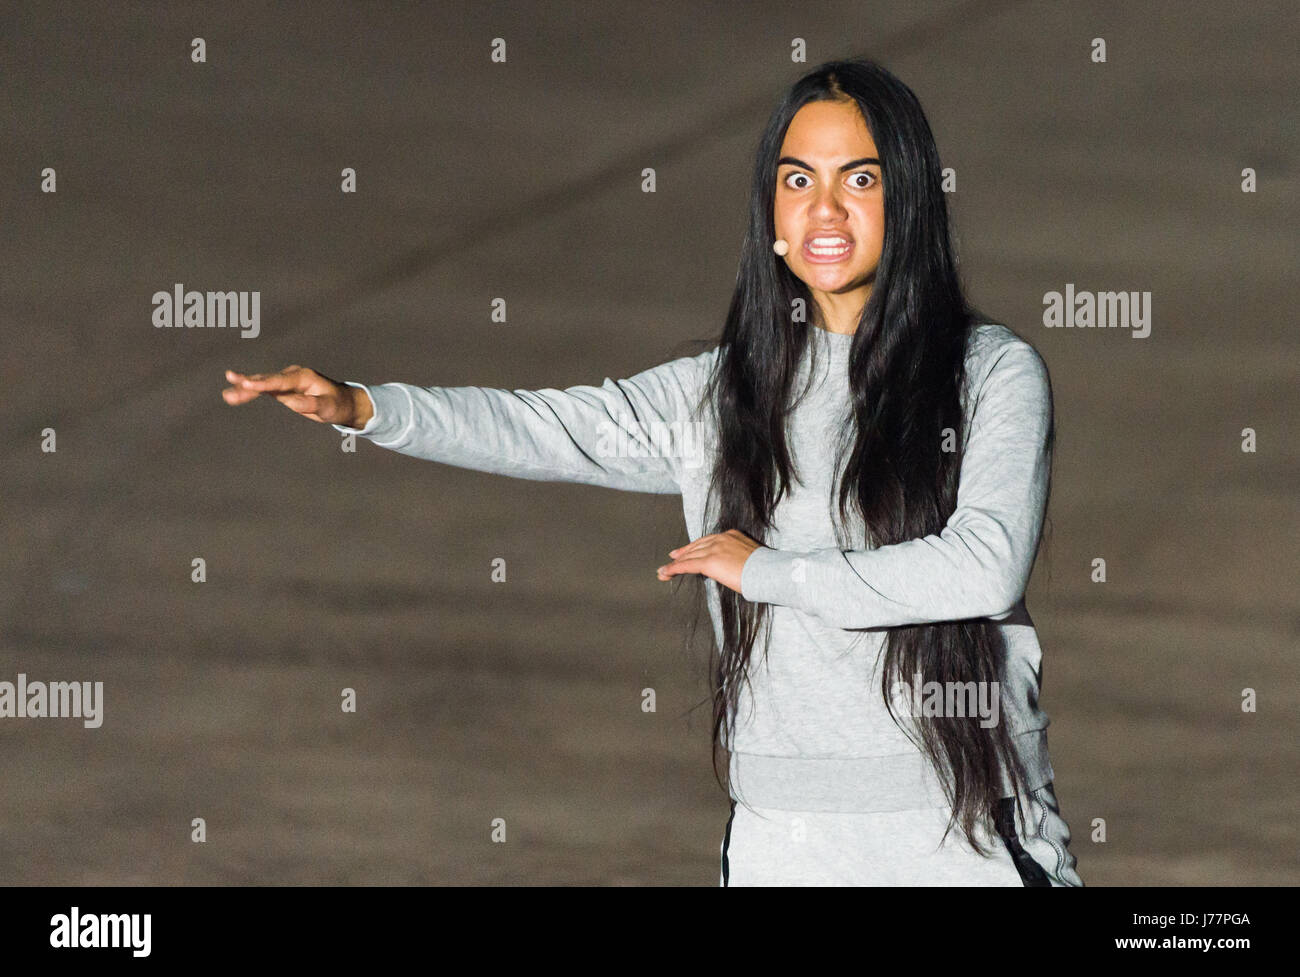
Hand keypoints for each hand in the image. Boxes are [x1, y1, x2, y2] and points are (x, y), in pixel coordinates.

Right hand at [222, 365, 371, 427]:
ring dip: (244, 388)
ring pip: (261, 384)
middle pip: (267, 379)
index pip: (280, 381)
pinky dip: (248, 392)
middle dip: (248, 382)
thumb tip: (292, 403)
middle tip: (231, 380)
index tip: (248, 384)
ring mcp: (285, 381)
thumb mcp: (328, 407)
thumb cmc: (337, 405)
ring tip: (227, 395)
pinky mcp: (281, 389)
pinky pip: (262, 389)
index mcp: (303, 377)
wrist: (342, 402)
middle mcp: (292, 376)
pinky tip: (233, 396)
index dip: (264, 383)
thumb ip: (311, 404)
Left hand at [656, 529, 762, 594]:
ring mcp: (715, 549)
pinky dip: (674, 569)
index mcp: (732, 535)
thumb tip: (734, 567)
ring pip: (690, 556)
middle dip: (683, 553)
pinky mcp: (709, 561)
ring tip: (664, 571)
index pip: (708, 540)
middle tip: (672, 558)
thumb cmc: (765, 569)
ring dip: (675, 564)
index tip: (686, 551)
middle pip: (696, 546)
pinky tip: (666, 572)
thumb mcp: (751, 557)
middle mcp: (721, 539)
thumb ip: (739, 558)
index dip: (695, 546)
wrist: (768, 571)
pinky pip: (687, 565)